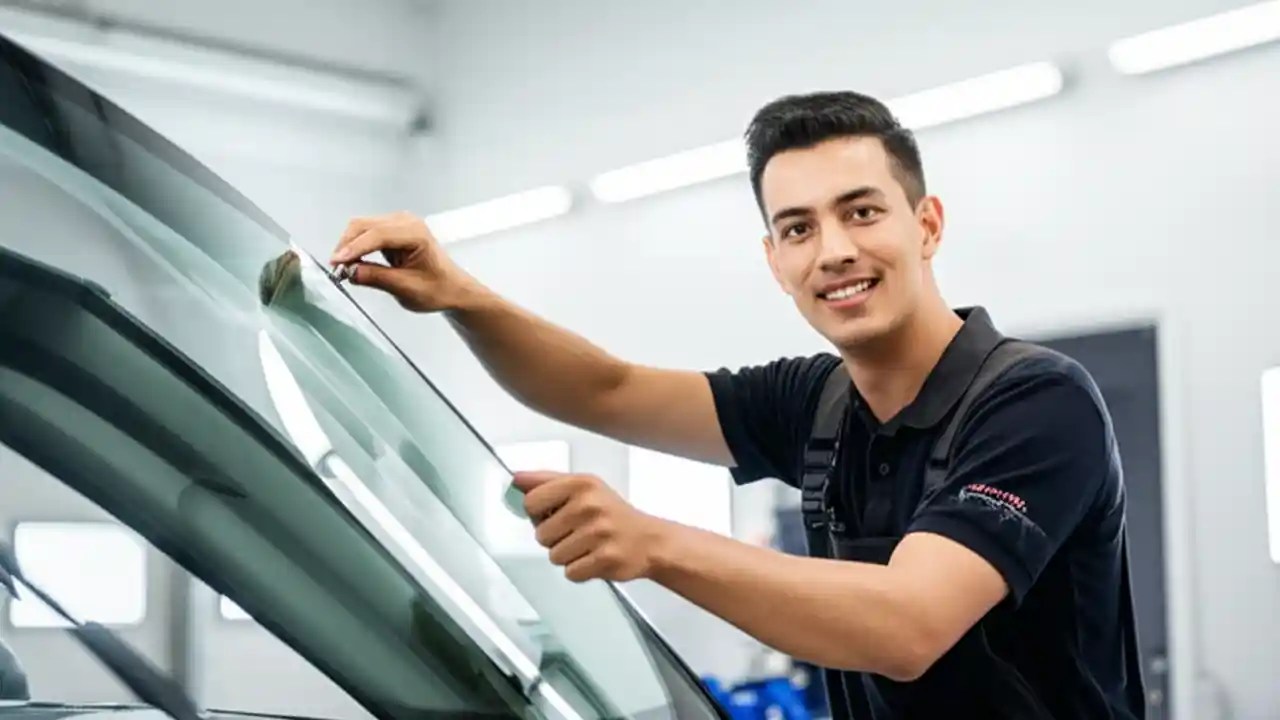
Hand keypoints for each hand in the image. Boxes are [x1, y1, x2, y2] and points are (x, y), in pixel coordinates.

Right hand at [330, 211, 475, 311]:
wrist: (452, 288)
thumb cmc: (437, 289)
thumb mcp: (406, 288)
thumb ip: (377, 278)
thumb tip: (350, 271)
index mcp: (415, 233)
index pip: (377, 235)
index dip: (354, 248)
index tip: (337, 262)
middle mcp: (406, 221)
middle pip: (365, 225)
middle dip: (347, 245)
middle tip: (336, 269)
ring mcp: (398, 223)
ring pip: (362, 227)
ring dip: (349, 245)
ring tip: (343, 268)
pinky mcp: (392, 229)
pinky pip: (367, 232)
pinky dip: (356, 245)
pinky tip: (352, 261)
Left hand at [514, 471, 664, 582]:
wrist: (650, 541)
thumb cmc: (611, 513)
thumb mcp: (584, 487)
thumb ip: (547, 481)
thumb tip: (515, 479)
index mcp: (581, 483)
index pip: (531, 502)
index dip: (538, 514)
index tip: (555, 514)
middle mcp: (589, 505)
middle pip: (540, 534)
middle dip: (555, 538)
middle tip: (578, 533)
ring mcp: (598, 533)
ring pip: (554, 556)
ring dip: (568, 556)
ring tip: (588, 546)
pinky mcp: (605, 559)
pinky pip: (571, 572)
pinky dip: (580, 570)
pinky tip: (595, 559)